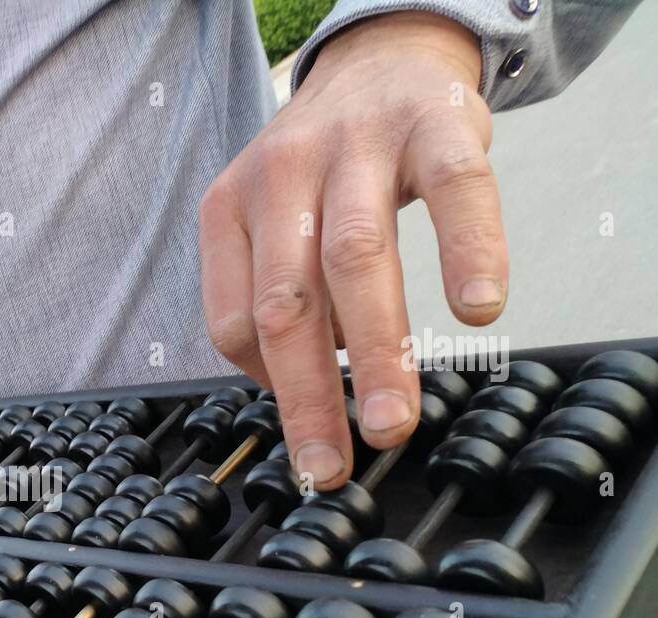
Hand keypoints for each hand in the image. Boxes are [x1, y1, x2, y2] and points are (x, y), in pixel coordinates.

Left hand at [200, 12, 504, 488]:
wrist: (377, 62)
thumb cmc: (324, 169)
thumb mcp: (271, 220)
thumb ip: (279, 293)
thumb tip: (304, 392)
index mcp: (231, 209)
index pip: (234, 318)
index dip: (267, 383)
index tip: (307, 427)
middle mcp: (282, 176)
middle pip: (288, 302)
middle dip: (309, 395)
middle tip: (333, 463)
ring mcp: (354, 146)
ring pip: (356, 260)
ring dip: (376, 352)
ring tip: (392, 420)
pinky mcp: (430, 124)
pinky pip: (453, 192)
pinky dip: (467, 252)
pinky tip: (478, 309)